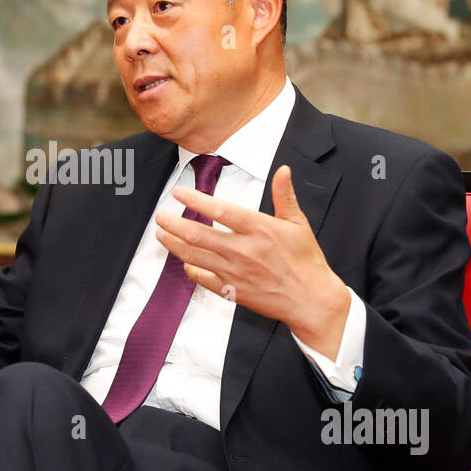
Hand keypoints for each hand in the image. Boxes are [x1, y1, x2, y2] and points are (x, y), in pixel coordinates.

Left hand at [153, 164, 349, 355]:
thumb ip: (285, 196)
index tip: (178, 193)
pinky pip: (203, 279)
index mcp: (259, 229)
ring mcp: (235, 272)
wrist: (311, 300)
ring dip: (174, 244)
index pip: (221, 211)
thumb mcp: (298, 224)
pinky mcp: (232, 290)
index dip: (196, 200)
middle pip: (198, 234)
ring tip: (161, 234)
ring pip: (195, 256)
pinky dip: (190, 269)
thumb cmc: (306, 261)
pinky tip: (184, 262)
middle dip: (174, 224)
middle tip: (160, 216)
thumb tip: (283, 170)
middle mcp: (243, 250)